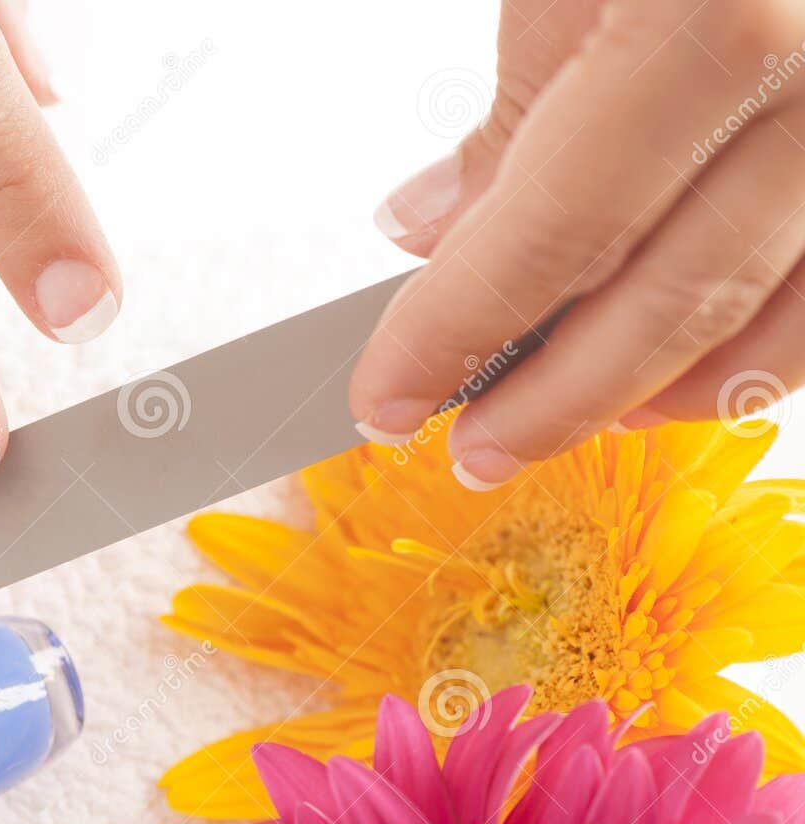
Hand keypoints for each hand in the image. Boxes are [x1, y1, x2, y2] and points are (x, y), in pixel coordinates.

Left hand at [354, 0, 804, 488]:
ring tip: (550, 427)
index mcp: (718, 12)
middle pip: (674, 290)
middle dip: (552, 397)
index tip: (387, 397)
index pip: (563, 224)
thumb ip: (512, 111)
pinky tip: (676, 385)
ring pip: (775, 313)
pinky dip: (759, 356)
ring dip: (651, 393)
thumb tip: (429, 233)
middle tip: (466, 450)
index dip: (461, 330)